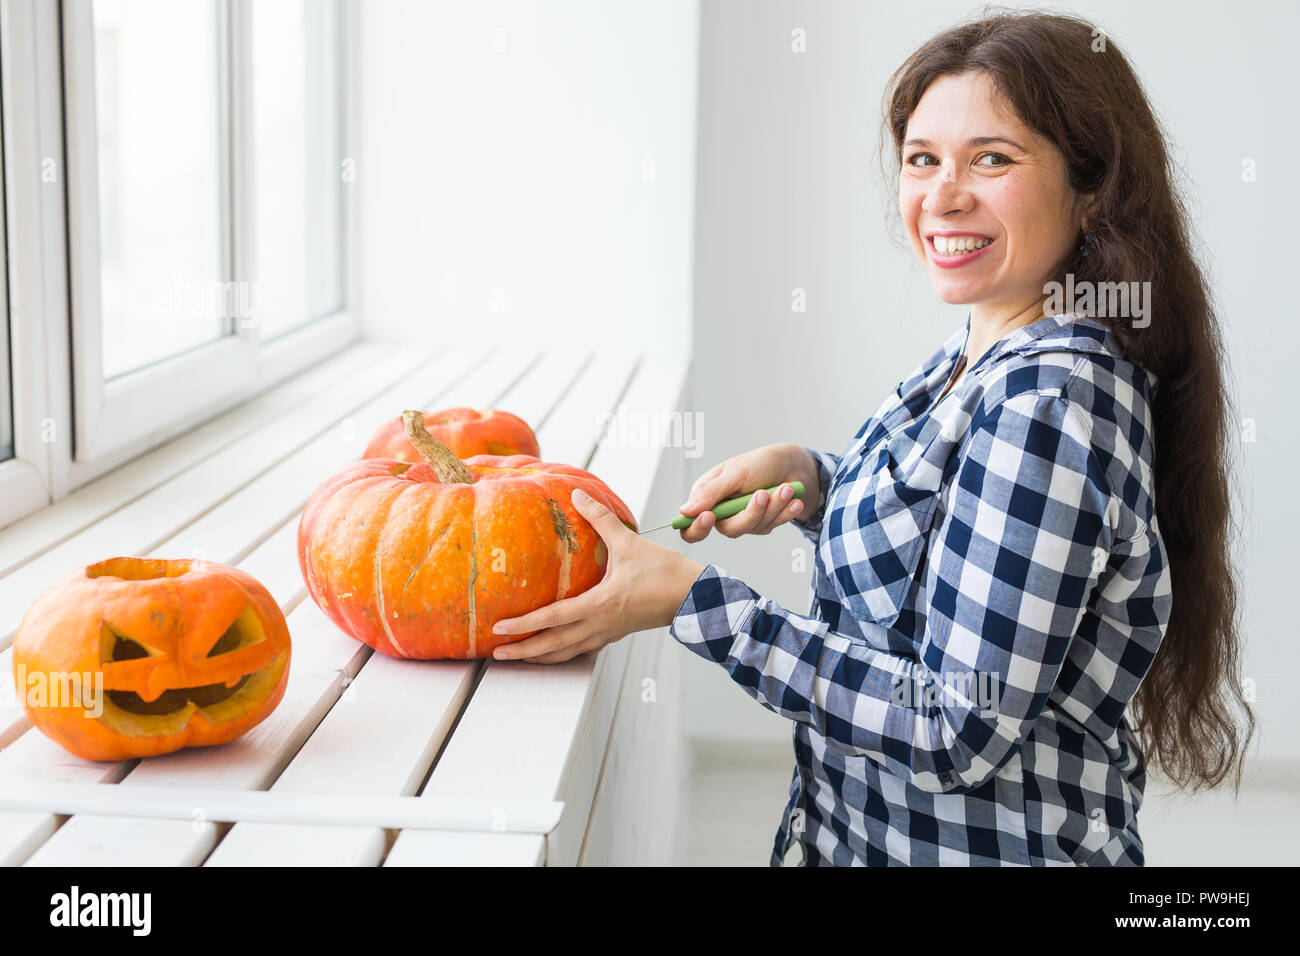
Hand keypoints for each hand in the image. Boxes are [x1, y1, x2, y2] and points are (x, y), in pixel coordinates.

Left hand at [490, 488, 706, 663]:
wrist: (695, 596)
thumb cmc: (664, 572)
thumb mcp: (629, 542)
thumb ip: (601, 519)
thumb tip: (578, 494)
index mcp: (599, 605)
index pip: (553, 618)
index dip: (524, 624)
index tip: (499, 627)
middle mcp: (599, 624)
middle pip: (554, 645)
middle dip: (524, 651)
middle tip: (496, 654)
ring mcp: (608, 633)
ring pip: (567, 652)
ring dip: (541, 656)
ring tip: (519, 657)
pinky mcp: (616, 633)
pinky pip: (583, 649)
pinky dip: (564, 653)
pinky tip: (556, 650)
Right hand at [677, 443, 819, 542]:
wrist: (793, 465)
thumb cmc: (760, 462)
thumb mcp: (735, 473)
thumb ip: (711, 493)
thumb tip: (685, 511)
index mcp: (706, 496)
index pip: (690, 524)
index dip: (697, 527)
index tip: (711, 516)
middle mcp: (722, 510)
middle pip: (729, 529)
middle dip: (751, 512)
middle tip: (764, 494)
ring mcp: (742, 519)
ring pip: (752, 528)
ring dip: (773, 508)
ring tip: (786, 488)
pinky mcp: (760, 523)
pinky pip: (769, 526)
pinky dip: (783, 512)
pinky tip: (793, 500)